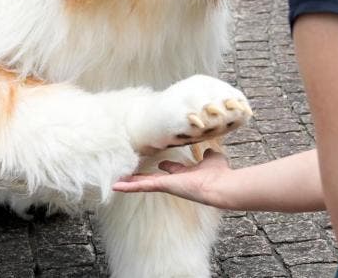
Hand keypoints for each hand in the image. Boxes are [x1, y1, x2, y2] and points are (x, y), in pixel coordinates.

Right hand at [112, 149, 233, 208]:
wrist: (221, 185)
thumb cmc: (220, 174)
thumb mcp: (213, 160)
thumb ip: (209, 156)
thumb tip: (208, 152)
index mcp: (187, 175)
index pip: (174, 171)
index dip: (168, 166)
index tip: (161, 163)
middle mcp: (176, 182)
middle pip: (155, 180)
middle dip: (142, 178)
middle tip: (130, 177)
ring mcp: (169, 185)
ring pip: (145, 184)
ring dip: (131, 183)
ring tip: (116, 183)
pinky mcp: (164, 185)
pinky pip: (143, 186)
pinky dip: (129, 186)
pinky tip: (116, 186)